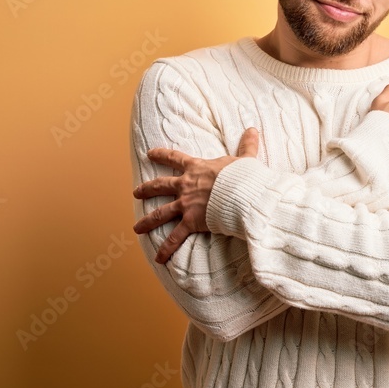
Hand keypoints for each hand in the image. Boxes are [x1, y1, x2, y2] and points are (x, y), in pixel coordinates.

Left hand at [132, 127, 259, 263]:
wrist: (242, 193)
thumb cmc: (242, 176)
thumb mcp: (244, 159)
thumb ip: (246, 145)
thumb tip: (253, 129)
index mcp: (196, 168)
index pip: (175, 158)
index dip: (162, 155)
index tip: (150, 153)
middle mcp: (186, 186)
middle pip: (160, 186)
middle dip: (147, 189)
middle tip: (135, 193)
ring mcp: (186, 204)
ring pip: (160, 213)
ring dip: (147, 221)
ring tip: (137, 228)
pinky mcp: (191, 222)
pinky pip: (176, 238)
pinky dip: (166, 249)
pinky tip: (158, 258)